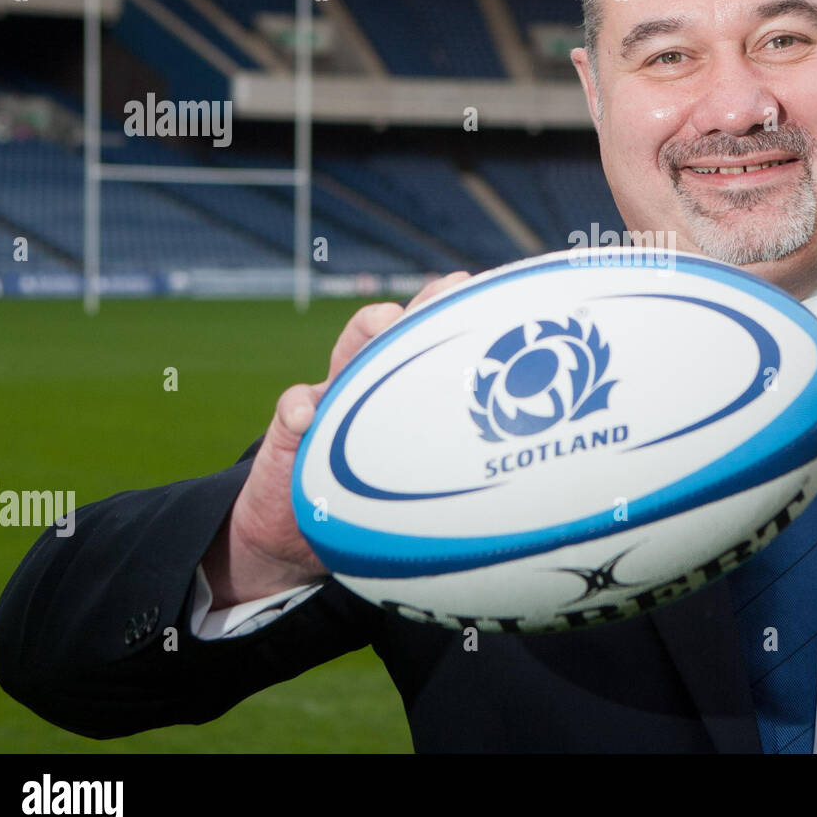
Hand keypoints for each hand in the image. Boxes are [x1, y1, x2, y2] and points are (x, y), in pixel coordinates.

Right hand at [202, 272, 472, 607]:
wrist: (297, 529)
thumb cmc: (372, 500)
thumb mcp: (416, 479)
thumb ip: (454, 468)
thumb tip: (525, 474)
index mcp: (404, 390)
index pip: (433, 343)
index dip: (460, 316)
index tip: (490, 293)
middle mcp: (370, 382)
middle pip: (399, 331)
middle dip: (425, 302)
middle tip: (448, 288)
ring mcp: (329, 398)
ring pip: (346, 352)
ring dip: (364, 334)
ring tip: (384, 323)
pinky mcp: (290, 428)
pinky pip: (293, 410)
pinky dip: (299, 410)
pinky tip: (307, 417)